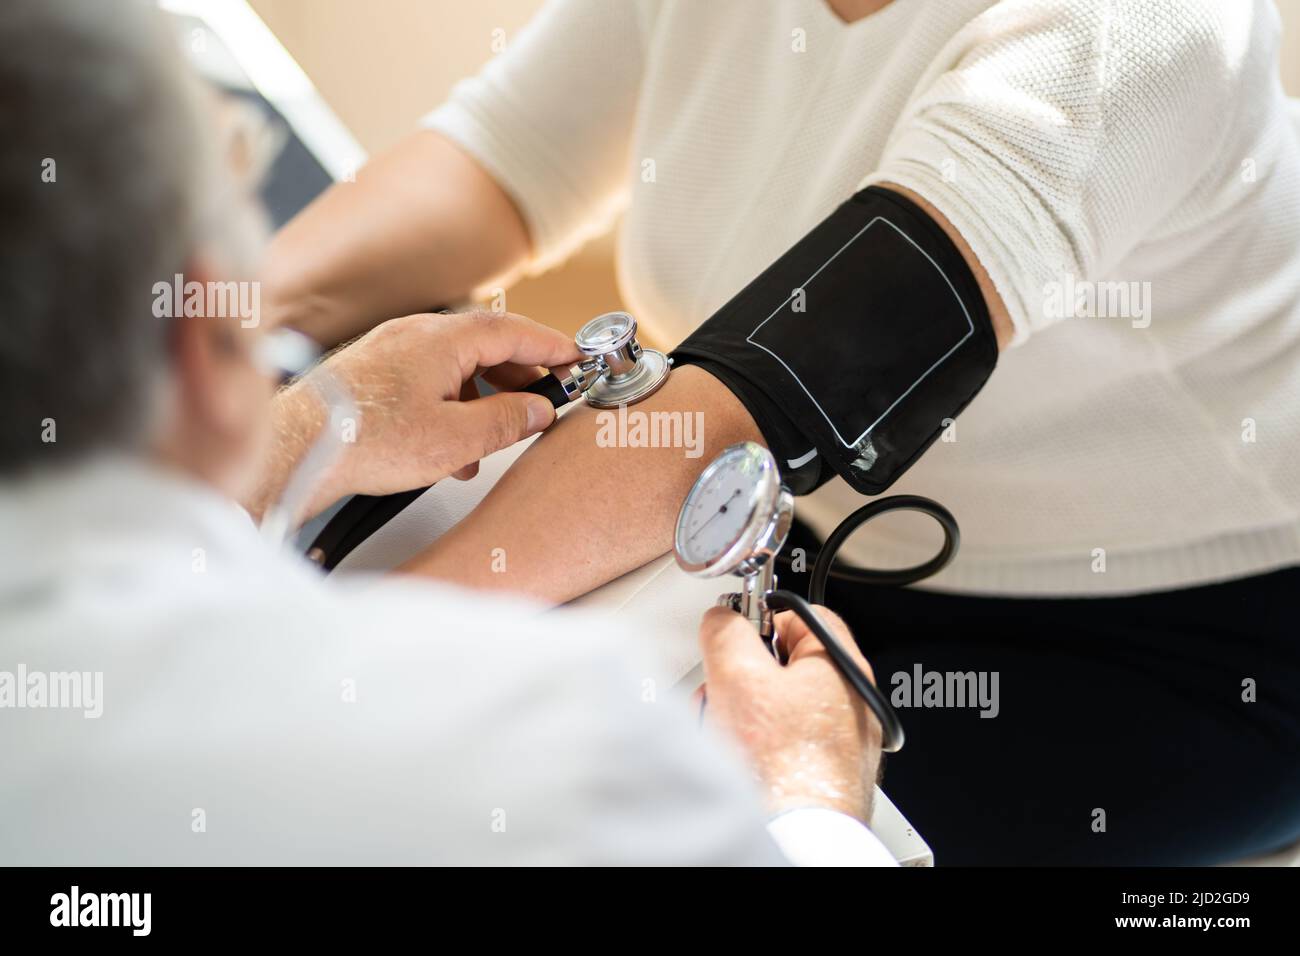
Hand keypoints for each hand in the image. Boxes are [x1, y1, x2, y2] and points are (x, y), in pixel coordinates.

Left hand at [256, 311, 579, 520]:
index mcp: (442, 338)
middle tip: (549, 400)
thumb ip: (505, 421)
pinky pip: (429, 381)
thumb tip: (537, 411)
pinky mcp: (374, 373)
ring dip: (485, 397)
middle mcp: (416, 334)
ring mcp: (391, 350)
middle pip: (486, 346)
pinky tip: (455, 447)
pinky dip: (453, 405)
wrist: (298, 450)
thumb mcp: (455, 440)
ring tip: (501, 435)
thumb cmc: (363, 439)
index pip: (514, 331)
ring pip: (457, 367)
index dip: (552, 346)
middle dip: (521, 376)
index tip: (577, 359)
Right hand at [697, 605, 881, 821]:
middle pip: (783, 664)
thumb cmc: (783, 766)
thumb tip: (721, 617)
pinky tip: (739, 761)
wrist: (797, 836)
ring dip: (742, 714)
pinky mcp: (823, 772)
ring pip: (777, 707)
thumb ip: (726, 631)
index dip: (760, 619)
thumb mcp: (738, 675)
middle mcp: (852, 702)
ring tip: (727, 735)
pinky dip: (756, 747)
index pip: (799, 614)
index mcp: (843, 666)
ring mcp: (841, 741)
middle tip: (724, 692)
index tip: (735, 636)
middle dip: (741, 678)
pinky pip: (783, 743)